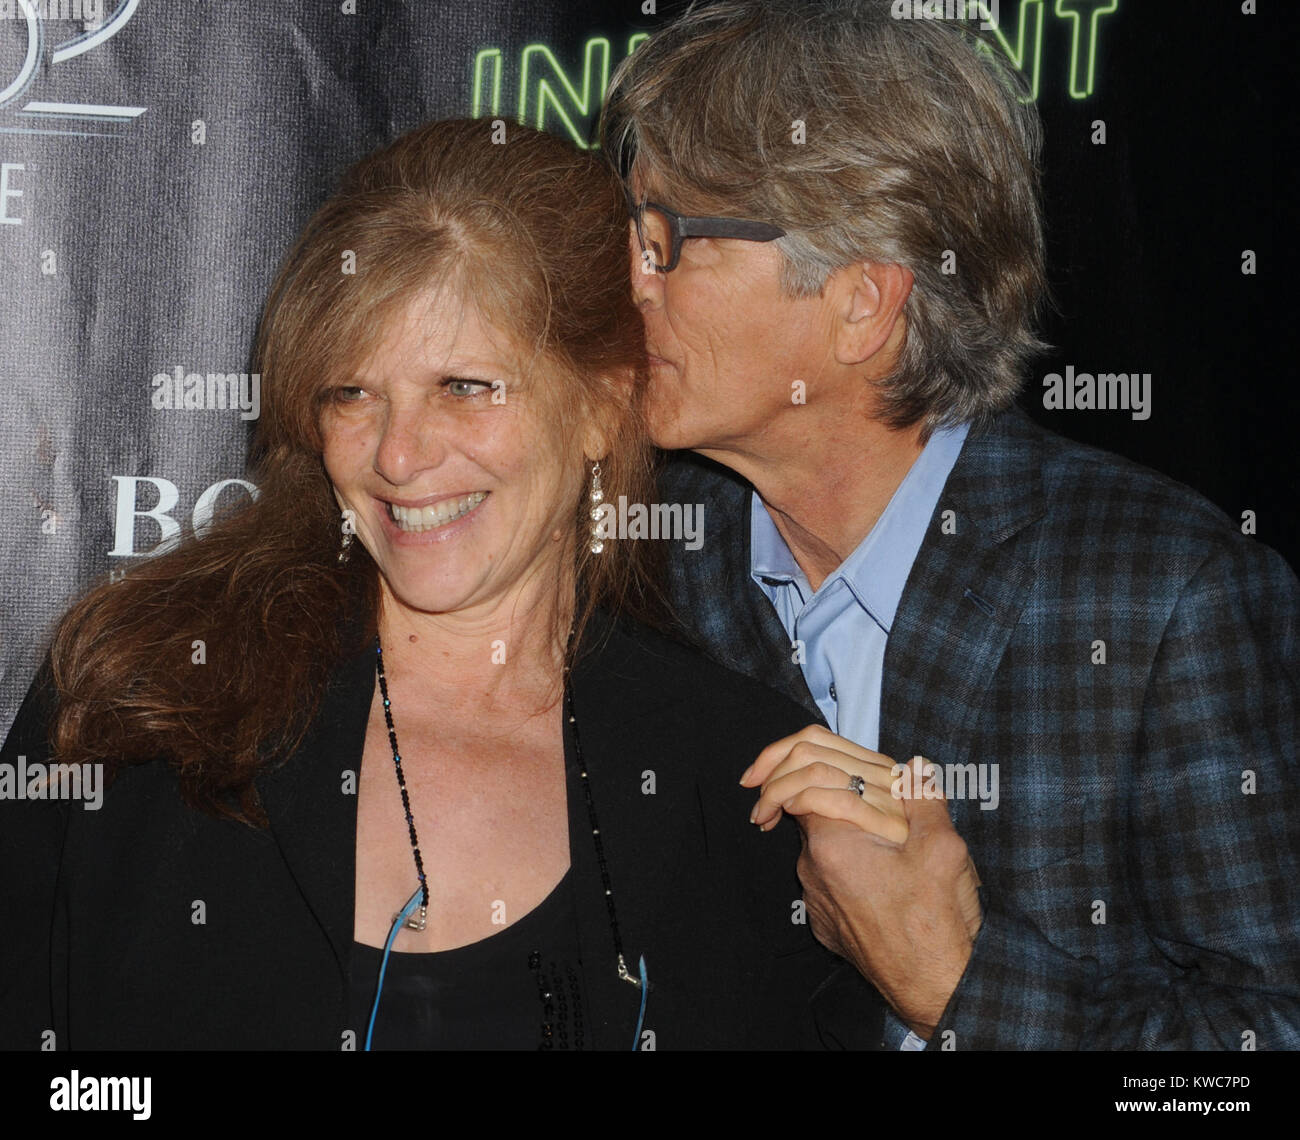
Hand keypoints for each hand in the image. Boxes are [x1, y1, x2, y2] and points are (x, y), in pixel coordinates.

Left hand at [747, 741, 982, 1039]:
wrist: (932, 989)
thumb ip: (924, 799)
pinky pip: (825, 874)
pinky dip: (841, 856)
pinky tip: (874, 863)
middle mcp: (812, 867)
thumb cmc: (934, 922)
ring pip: (814, 842)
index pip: (798, 779)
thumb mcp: (941, 849)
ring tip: (874, 825)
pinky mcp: (824, 918)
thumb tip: (915, 767)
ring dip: (833, 823)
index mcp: (834, 840)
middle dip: (798, 782)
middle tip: (811, 777)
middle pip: (796, 805)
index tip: (782, 763)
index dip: (796, 759)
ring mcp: (815, 896)